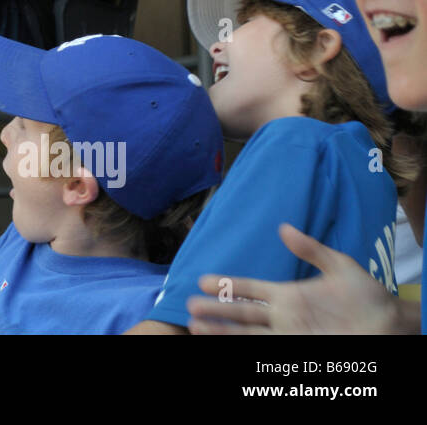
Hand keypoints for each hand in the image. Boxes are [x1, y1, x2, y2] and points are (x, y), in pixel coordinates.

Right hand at [185, 223, 408, 334]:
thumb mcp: (341, 266)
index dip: (226, 284)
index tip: (203, 281)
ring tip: (197, 328)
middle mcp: (282, 317)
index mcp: (287, 295)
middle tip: (190, 307)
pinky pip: (264, 350)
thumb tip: (283, 228)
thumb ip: (311, 250)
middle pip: (241, 313)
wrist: (390, 325)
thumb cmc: (367, 296)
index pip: (249, 288)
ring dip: (222, 332)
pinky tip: (226, 344)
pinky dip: (244, 347)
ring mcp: (289, 335)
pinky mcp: (298, 350)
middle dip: (215, 311)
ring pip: (247, 334)